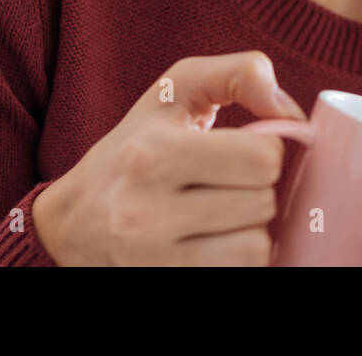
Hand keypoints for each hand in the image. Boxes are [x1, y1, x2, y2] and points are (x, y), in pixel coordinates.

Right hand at [31, 50, 307, 265]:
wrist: (69, 223)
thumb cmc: (134, 146)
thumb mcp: (175, 90)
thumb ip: (242, 74)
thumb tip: (293, 113)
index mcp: (153, 155)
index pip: (262, 158)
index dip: (264, 149)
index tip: (241, 148)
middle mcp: (147, 214)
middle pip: (263, 204)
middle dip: (254, 189)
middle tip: (224, 182)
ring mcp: (153, 262)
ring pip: (257, 248)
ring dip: (248, 228)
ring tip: (218, 213)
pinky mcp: (163, 286)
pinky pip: (241, 274)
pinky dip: (235, 258)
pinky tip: (212, 241)